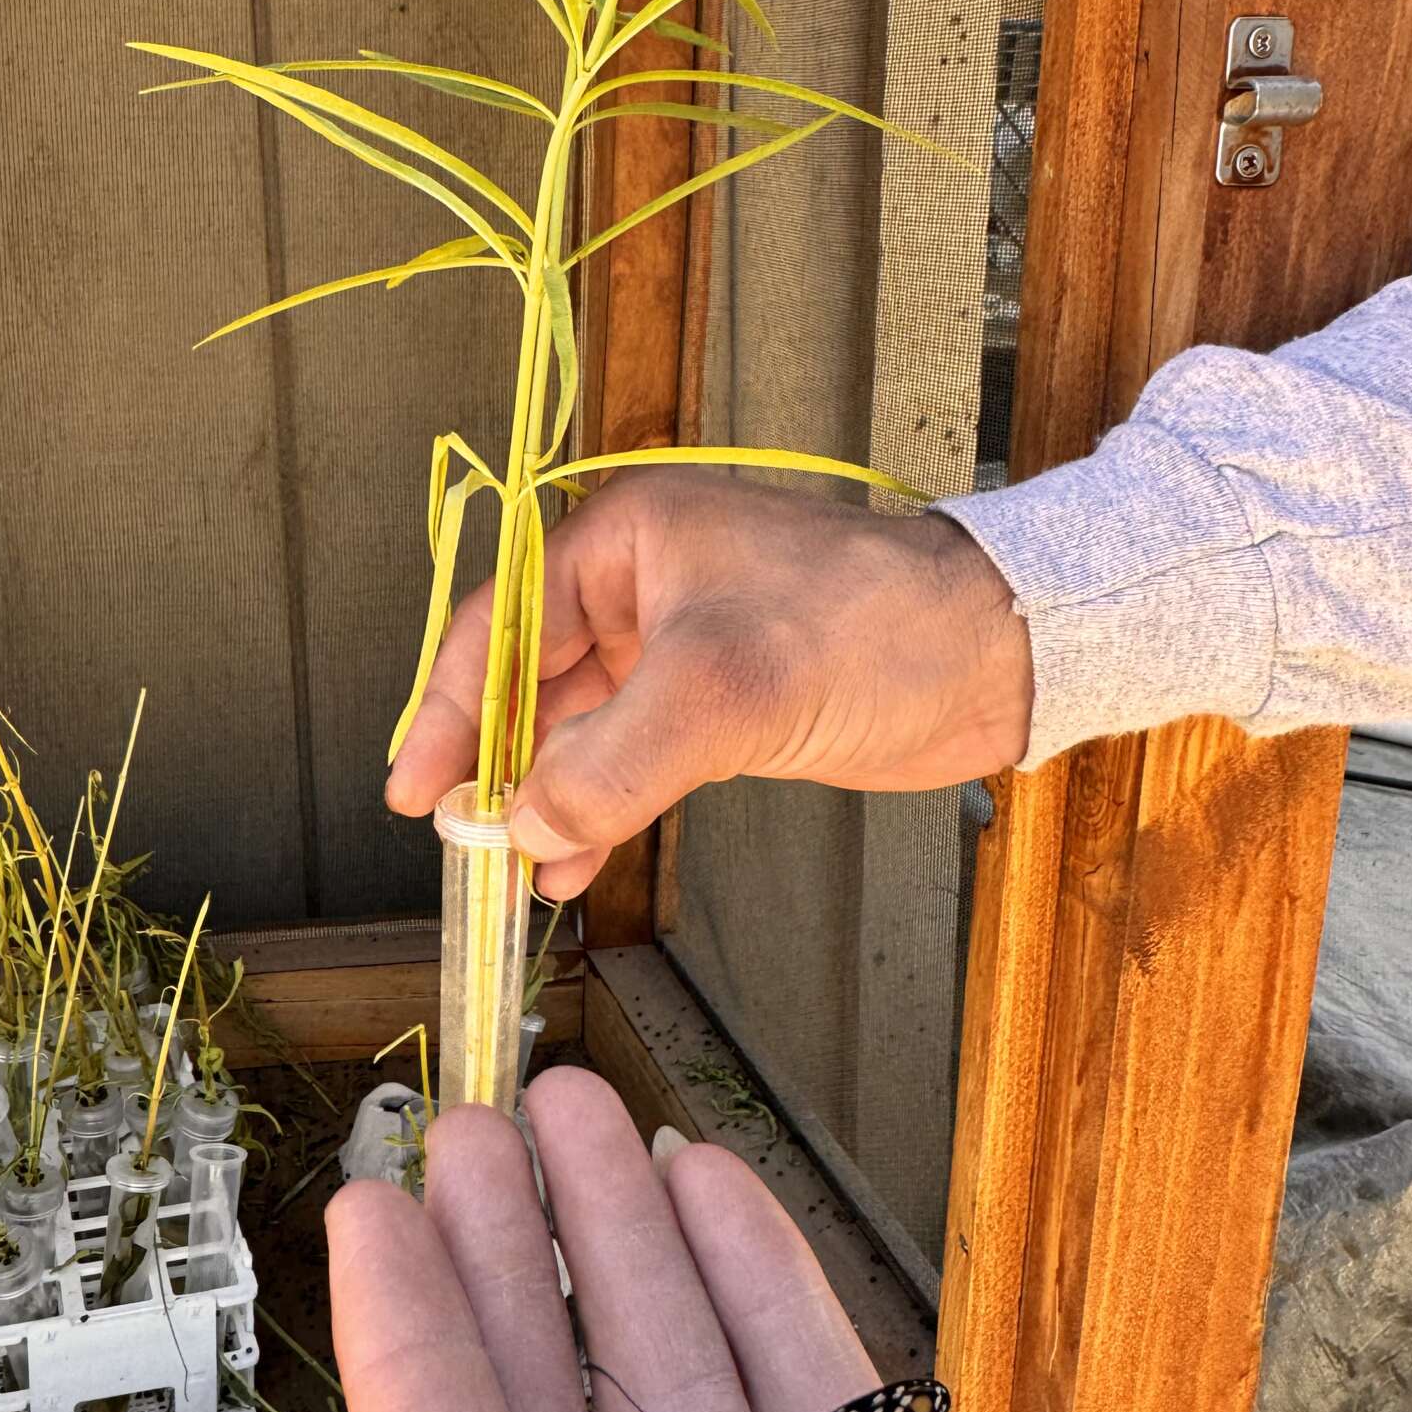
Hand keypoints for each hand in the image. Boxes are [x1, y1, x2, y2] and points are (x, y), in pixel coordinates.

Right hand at [384, 471, 1034, 896]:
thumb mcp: (728, 690)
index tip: (415, 789)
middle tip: (455, 841)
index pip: (503, 627)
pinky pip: (625, 762)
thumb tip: (524, 830)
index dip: (451, 711)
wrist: (996, 657)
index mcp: (624, 540)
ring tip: (505, 872)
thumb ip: (614, 763)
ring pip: (574, 732)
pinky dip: (595, 812)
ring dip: (541, 801)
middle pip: (528, 683)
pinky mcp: (713, 707)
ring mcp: (674, 650)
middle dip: (492, 766)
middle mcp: (638, 587)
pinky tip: (569, 866)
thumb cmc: (875, 626)